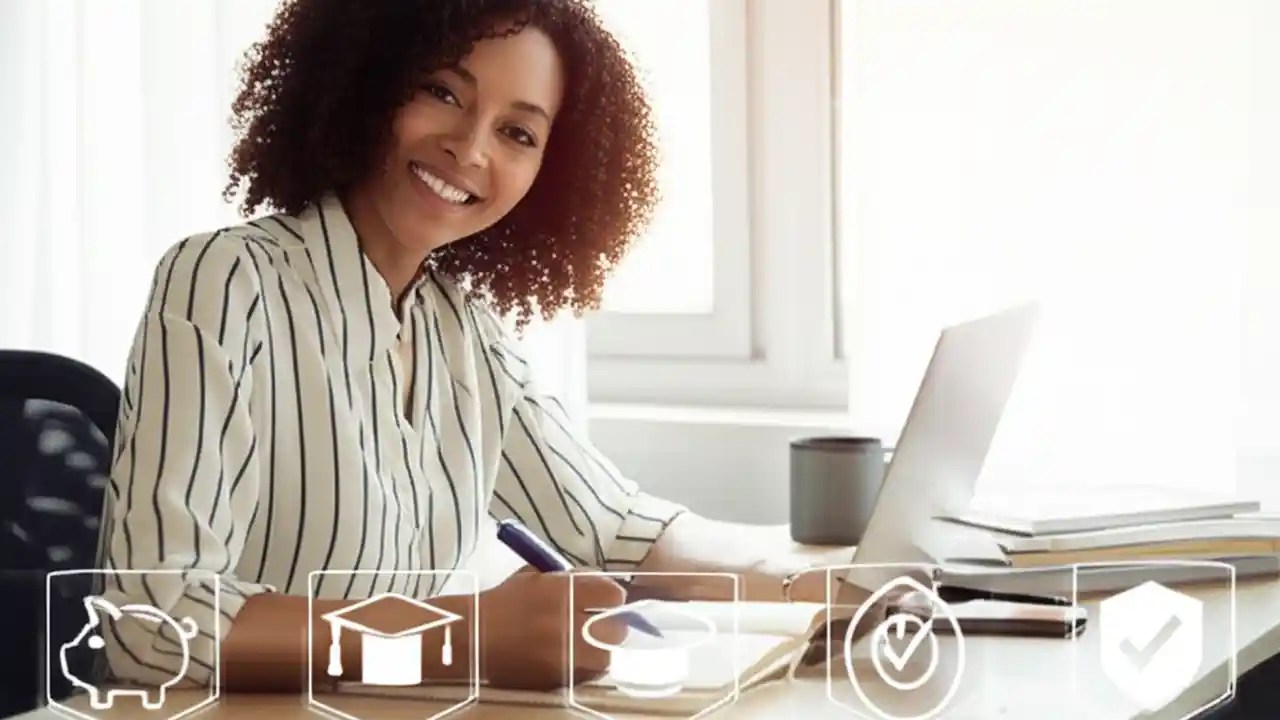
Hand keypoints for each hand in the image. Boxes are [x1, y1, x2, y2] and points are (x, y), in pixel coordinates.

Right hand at [477, 571, 626, 690]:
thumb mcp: (535, 577)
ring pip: (604, 658)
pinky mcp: (554, 679)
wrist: (471, 637)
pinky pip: (584, 675)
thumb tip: (601, 584)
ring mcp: (561, 656)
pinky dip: (583, 667)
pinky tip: (570, 658)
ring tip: (585, 644)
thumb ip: (570, 579)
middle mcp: (565, 624)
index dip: (611, 597)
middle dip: (611, 626)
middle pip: (615, 630)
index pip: (613, 595)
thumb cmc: (504, 602)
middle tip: (600, 624)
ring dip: (599, 650)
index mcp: (561, 593)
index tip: (604, 599)